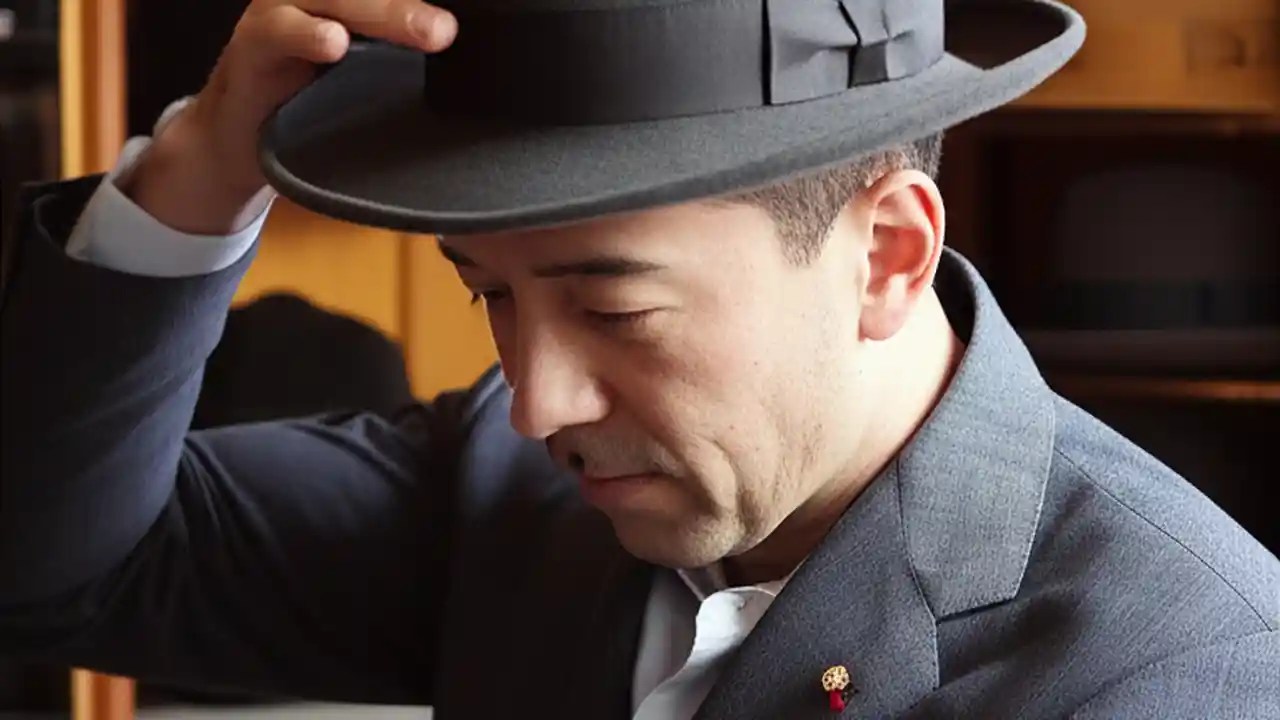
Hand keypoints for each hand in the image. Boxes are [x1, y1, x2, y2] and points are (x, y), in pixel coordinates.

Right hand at [125, 0, 457, 234]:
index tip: (481, 14)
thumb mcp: (376, 75)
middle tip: (457, 29)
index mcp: (359, 4)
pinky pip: (280, 30)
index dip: (423, 6)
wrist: (240, 139)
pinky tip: (335, 43)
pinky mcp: (255, 41)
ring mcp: (287, 9)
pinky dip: (307, 34)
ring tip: (429, 33)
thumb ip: (414, 57)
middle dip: (418, 7)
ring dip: (384, 13)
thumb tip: (472, 63)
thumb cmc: (316, 99)